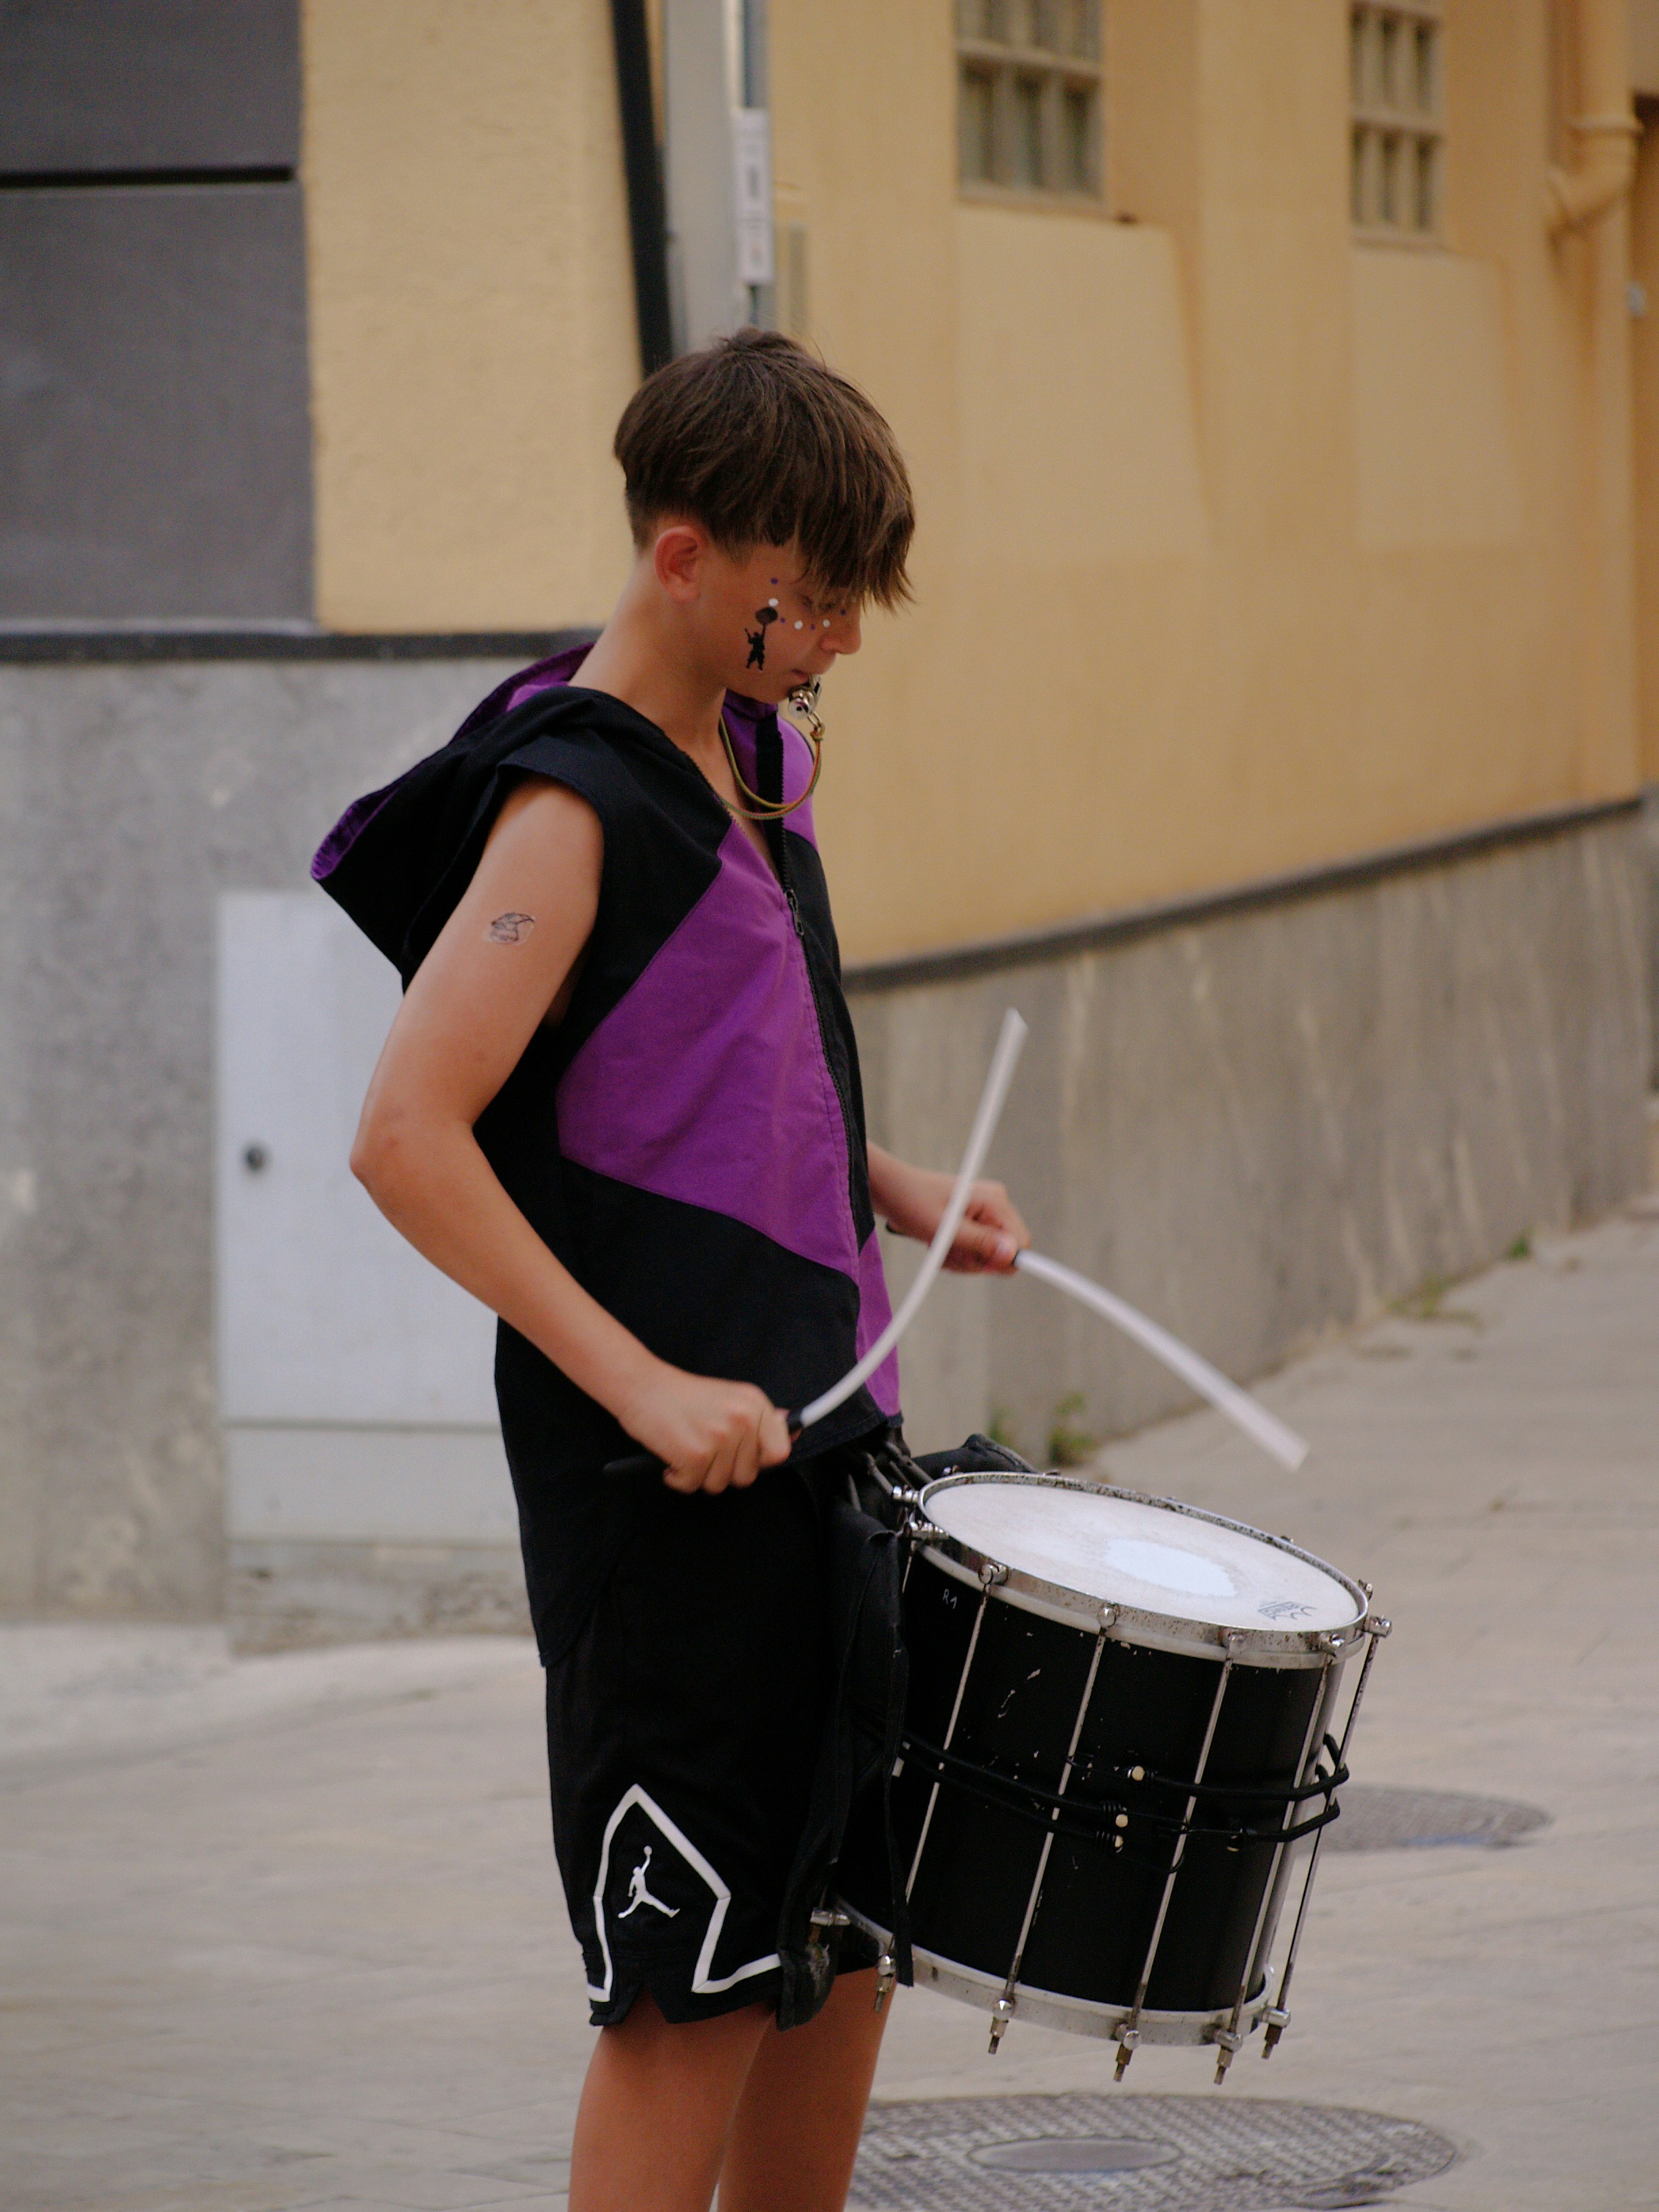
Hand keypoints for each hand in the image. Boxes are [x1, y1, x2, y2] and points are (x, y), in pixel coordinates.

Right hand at [614, 1363, 792, 1493]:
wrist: (642, 1386)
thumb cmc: (682, 1396)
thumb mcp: (730, 1397)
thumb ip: (761, 1417)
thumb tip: (794, 1431)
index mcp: (755, 1403)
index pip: (780, 1451)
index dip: (759, 1460)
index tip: (739, 1453)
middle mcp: (742, 1418)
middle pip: (748, 1476)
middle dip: (722, 1470)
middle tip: (703, 1446)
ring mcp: (720, 1436)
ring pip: (720, 1484)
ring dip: (698, 1474)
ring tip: (686, 1446)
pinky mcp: (695, 1454)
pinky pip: (692, 1486)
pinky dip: (677, 1478)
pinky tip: (671, 1455)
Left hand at [868, 1149, 1030, 1274]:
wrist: (890, 1191)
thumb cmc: (912, 1203)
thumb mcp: (943, 1229)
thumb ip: (979, 1243)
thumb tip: (1011, 1256)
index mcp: (995, 1200)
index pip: (1020, 1243)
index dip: (999, 1260)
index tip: (970, 1258)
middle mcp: (996, 1206)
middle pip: (1003, 1254)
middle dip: (975, 1260)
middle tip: (946, 1250)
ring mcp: (986, 1215)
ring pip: (987, 1257)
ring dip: (962, 1258)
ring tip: (938, 1245)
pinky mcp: (975, 1223)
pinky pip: (976, 1252)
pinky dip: (957, 1255)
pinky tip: (939, 1244)